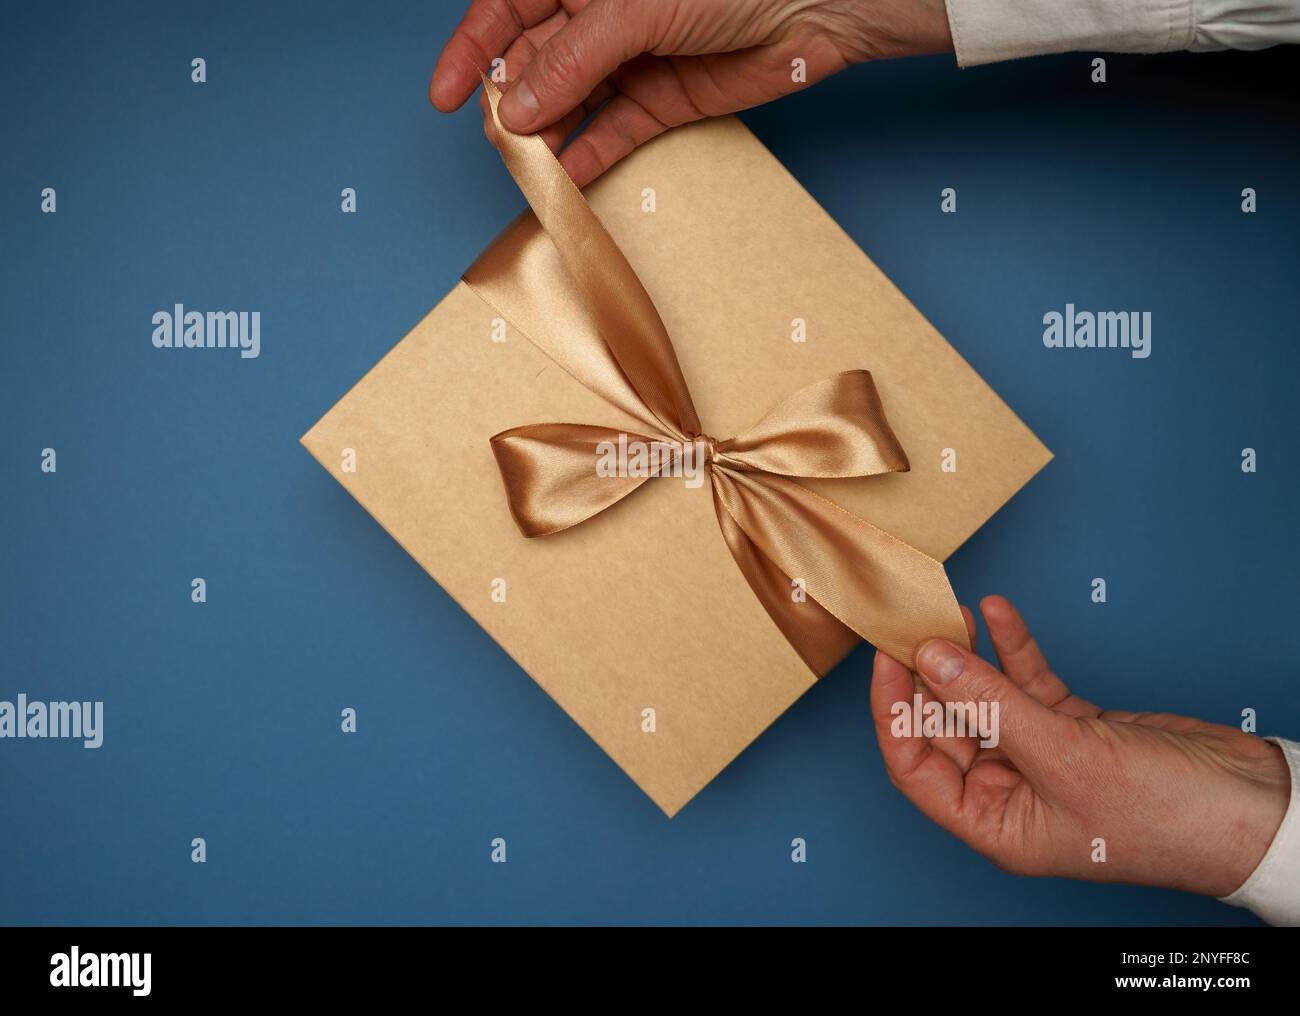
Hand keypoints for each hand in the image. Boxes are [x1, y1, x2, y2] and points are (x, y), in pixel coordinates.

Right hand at [429, 0, 952, 186]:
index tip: (445, 94)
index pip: (507, 7)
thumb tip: (520, 104)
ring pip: (569, 100)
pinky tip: (565, 177)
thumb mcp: (634, 5)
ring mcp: (629, 57)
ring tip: (528, 163)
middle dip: (512, 97)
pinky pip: (610, 131)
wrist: (818, 4)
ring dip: (545, 133)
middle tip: (500, 135)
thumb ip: (573, 57)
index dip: (473, 50)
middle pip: (534, 59)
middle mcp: (600, 13)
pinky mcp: (660, 98)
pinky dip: (587, 154)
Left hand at [870, 596, 1290, 897]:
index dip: (893, 713)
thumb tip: (931, 658)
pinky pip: (1028, 684)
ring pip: (986, 698)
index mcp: (997, 823)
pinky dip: (1013, 650)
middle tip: (915, 623)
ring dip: (970, 654)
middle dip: (930, 674)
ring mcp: (1042, 756)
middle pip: (946, 725)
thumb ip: (992, 702)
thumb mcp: (1064, 755)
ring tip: (953, 610)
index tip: (886, 659)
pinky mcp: (1074, 727)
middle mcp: (1012, 792)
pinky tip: (1000, 613)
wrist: (1253, 809)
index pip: (915, 767)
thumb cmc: (1166, 817)